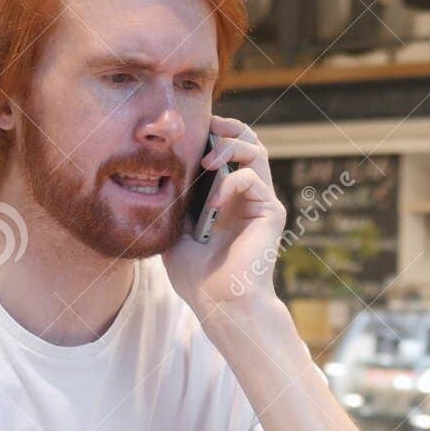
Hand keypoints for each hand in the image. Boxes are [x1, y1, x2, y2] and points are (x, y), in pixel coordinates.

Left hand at [163, 116, 287, 324]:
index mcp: (226, 198)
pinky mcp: (270, 212)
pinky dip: (230, 183)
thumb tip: (160, 173)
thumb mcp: (174, 231)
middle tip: (208, 127)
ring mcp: (260, 203)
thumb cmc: (197, 276)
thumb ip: (176, 203)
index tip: (188, 133)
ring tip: (208, 159)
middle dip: (228, 128)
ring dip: (231, 146)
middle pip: (248, 142)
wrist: (220, 303)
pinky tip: (213, 203)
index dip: (212, 135)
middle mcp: (247, 196)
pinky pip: (253, 180)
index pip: (226, 152)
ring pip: (257, 151)